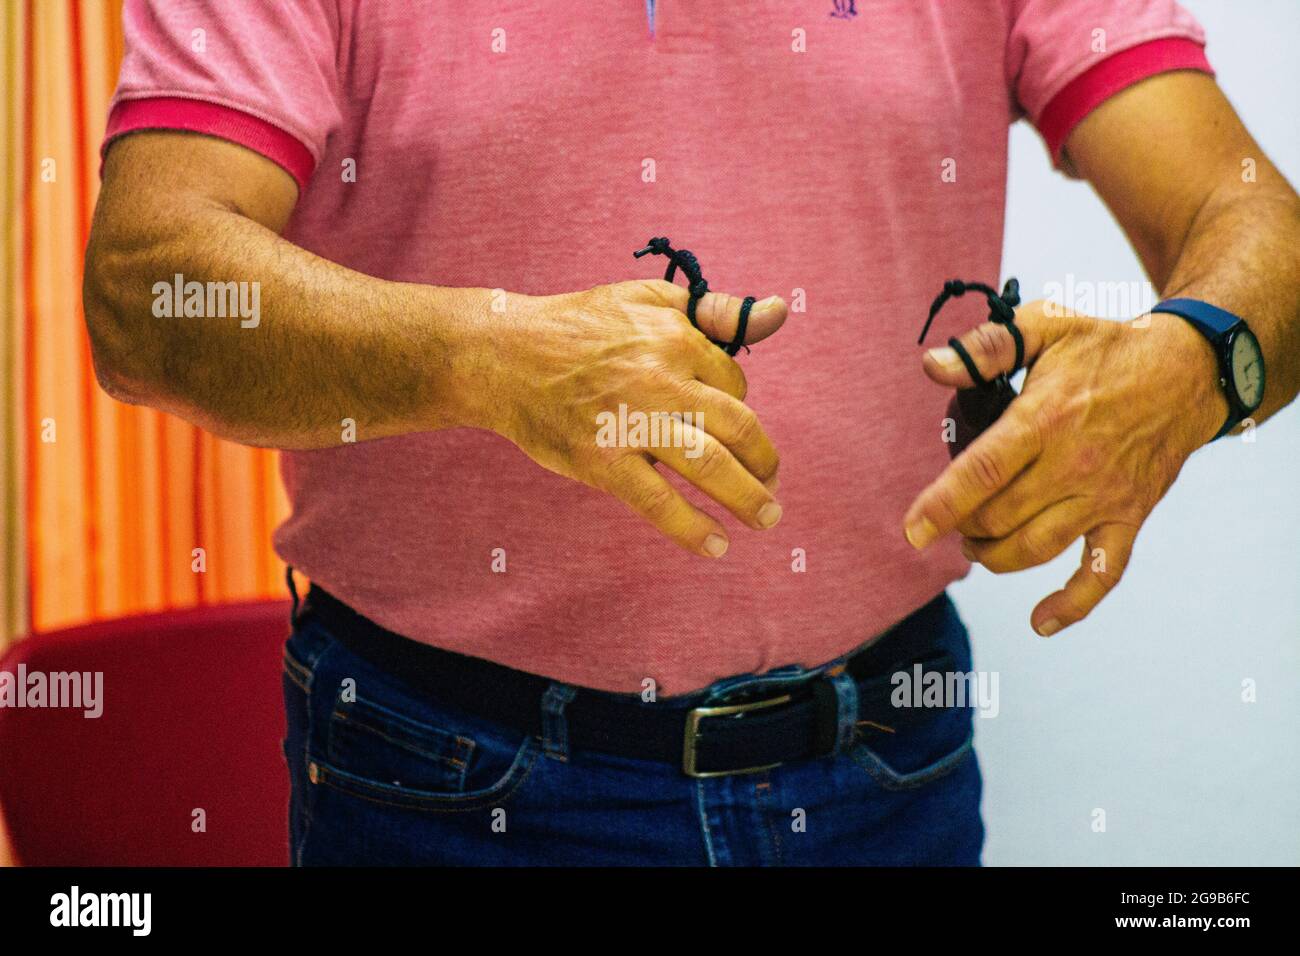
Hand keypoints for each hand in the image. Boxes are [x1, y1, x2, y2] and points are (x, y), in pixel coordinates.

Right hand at [480, 280, 786, 555]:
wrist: (504, 355)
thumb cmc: (580, 325)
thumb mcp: (649, 299)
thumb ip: (715, 310)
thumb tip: (780, 313)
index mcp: (677, 340)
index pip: (735, 386)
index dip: (739, 410)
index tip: (730, 428)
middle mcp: (661, 381)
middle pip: (738, 427)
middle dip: (764, 461)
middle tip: (771, 483)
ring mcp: (631, 424)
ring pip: (709, 466)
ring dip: (747, 498)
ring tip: (766, 518)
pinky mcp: (602, 462)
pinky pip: (658, 502)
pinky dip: (691, 528)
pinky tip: (716, 546)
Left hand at [903, 301, 1227, 634]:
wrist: (1188, 372)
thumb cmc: (1106, 348)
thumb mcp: (1048, 325)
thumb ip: (987, 346)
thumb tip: (931, 366)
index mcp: (1046, 419)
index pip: (982, 471)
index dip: (941, 504)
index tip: (911, 531)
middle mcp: (1074, 465)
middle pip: (1000, 517)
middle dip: (964, 526)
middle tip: (953, 518)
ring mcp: (1104, 497)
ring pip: (1036, 548)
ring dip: (994, 557)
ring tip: (976, 545)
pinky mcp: (1129, 516)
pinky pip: (1102, 573)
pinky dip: (1072, 604)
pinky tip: (1040, 621)